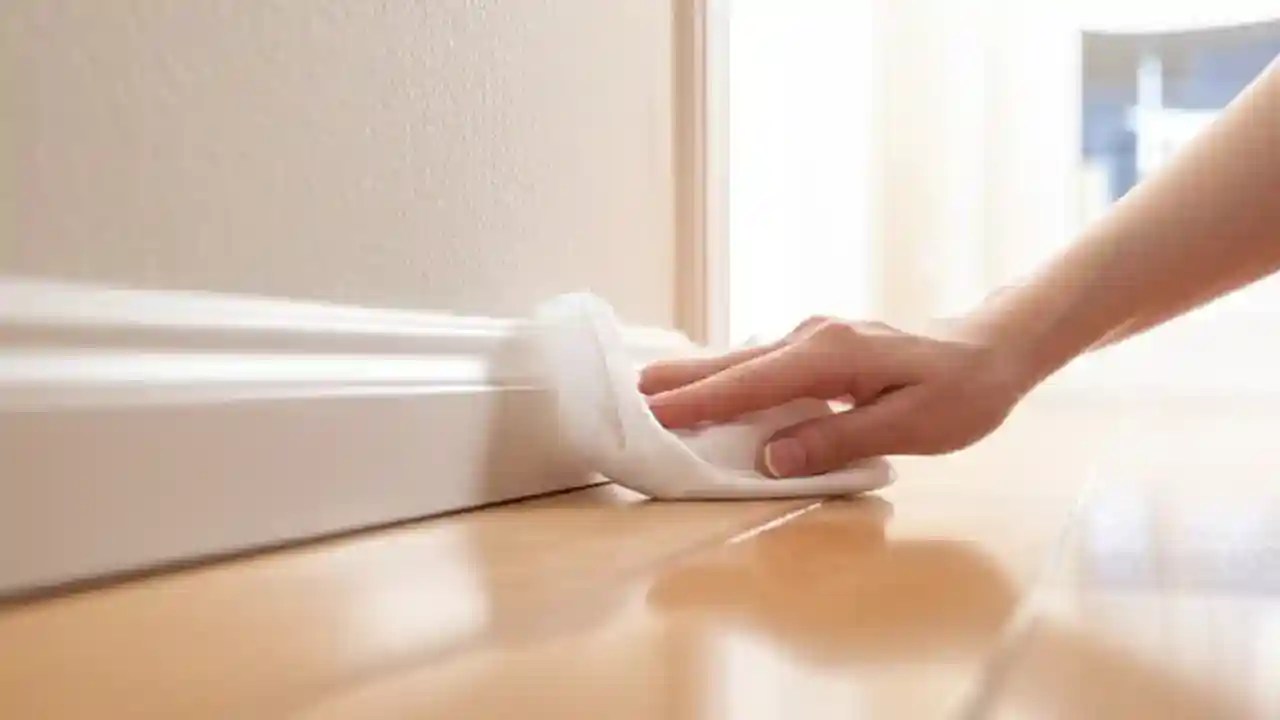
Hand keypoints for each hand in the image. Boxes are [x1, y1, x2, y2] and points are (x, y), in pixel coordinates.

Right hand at [639, 317, 1032, 477]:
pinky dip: (724, 375)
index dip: (700, 403)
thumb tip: (771, 457)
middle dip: (678, 381)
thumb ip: (840, 439)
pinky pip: (759, 363)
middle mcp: (811, 338)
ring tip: (647, 389)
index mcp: (830, 355)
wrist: (993, 348)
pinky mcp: (818, 348)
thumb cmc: (962, 391)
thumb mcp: (912, 425)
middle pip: (732, 362)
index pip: (749, 384)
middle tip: (625, 395)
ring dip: (695, 376)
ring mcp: (813, 338)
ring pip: (741, 359)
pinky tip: (705, 386)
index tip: (652, 415)